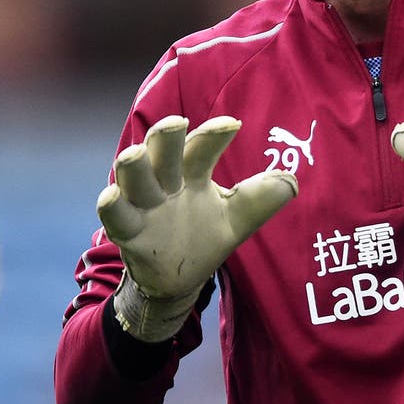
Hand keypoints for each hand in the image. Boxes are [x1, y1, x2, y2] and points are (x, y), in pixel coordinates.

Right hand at [97, 115, 297, 339]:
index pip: (201, 148)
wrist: (177, 279)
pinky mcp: (127, 231)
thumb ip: (261, 199)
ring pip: (133, 177)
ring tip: (136, 154)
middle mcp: (165, 183)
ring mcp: (143, 205)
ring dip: (133, 165)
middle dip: (167, 136)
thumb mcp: (237, 219)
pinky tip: (111, 197)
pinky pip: (114, 215)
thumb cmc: (203, 236)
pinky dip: (111, 205)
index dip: (213, 135)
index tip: (234, 124)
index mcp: (191, 174)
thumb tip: (292, 181)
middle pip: (162, 152)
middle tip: (176, 123)